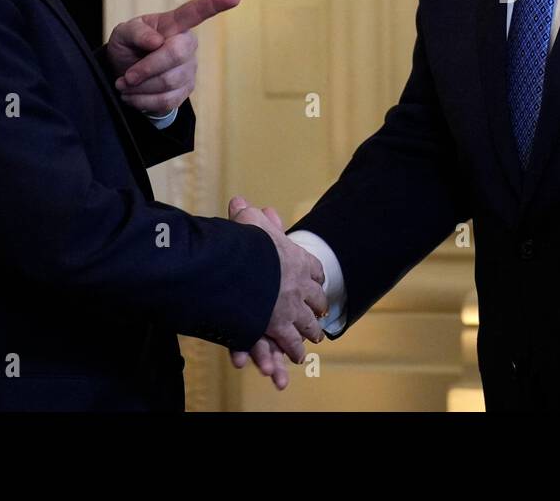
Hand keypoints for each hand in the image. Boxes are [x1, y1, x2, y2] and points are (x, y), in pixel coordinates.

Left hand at [106, 0, 240, 114]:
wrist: (125, 76)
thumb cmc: (128, 48)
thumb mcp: (122, 33)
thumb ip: (136, 32)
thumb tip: (156, 42)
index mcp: (175, 24)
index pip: (197, 11)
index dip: (216, 4)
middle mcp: (188, 45)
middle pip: (175, 55)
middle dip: (146, 68)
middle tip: (126, 77)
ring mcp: (190, 68)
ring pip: (168, 82)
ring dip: (140, 88)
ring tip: (124, 85)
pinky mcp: (186, 90)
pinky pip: (167, 101)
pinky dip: (143, 102)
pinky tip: (133, 96)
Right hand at [226, 196, 326, 384]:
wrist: (247, 268)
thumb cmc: (247, 243)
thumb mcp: (249, 223)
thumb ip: (248, 216)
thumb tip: (240, 202)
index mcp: (298, 260)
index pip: (314, 269)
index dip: (315, 276)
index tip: (318, 282)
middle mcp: (301, 285)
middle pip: (316, 300)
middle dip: (316, 309)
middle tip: (320, 317)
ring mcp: (293, 307)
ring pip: (307, 324)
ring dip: (310, 333)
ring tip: (312, 341)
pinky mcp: (279, 327)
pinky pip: (290, 341)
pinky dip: (293, 350)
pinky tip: (297, 358)